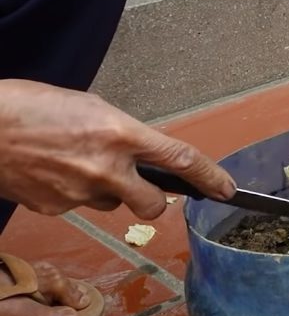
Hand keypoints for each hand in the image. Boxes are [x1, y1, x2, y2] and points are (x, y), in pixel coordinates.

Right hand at [0, 80, 235, 218]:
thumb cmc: (34, 106)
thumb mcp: (92, 107)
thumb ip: (123, 133)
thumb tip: (139, 151)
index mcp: (121, 133)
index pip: (181, 160)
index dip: (210, 177)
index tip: (227, 189)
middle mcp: (106, 168)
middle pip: (153, 204)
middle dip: (155, 201)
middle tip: (144, 187)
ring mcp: (80, 193)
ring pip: (111, 204)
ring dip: (106, 190)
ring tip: (75, 163)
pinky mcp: (55, 210)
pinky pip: (79, 206)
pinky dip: (75, 193)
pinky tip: (54, 171)